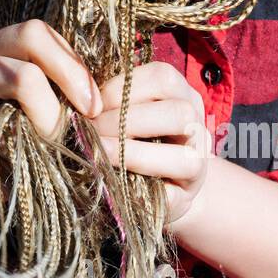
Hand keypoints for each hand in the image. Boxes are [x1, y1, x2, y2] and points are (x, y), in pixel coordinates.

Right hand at [0, 19, 102, 192]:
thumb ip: (31, 88)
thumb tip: (92, 112)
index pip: (35, 34)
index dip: (72, 69)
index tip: (92, 108)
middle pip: (23, 78)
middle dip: (54, 119)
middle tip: (63, 146)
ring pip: (1, 125)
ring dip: (28, 155)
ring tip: (34, 169)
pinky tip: (3, 185)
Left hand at [91, 61, 210, 224]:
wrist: (157, 184)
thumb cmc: (133, 138)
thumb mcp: (127, 111)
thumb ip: (114, 100)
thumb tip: (79, 95)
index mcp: (183, 96)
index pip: (165, 78)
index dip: (124, 87)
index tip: (92, 104)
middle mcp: (198, 127)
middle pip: (179, 113)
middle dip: (126, 120)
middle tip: (91, 129)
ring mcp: (198, 166)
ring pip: (183, 157)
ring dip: (132, 152)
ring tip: (98, 151)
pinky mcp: (184, 198)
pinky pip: (168, 196)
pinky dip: (136, 189)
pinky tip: (111, 181)